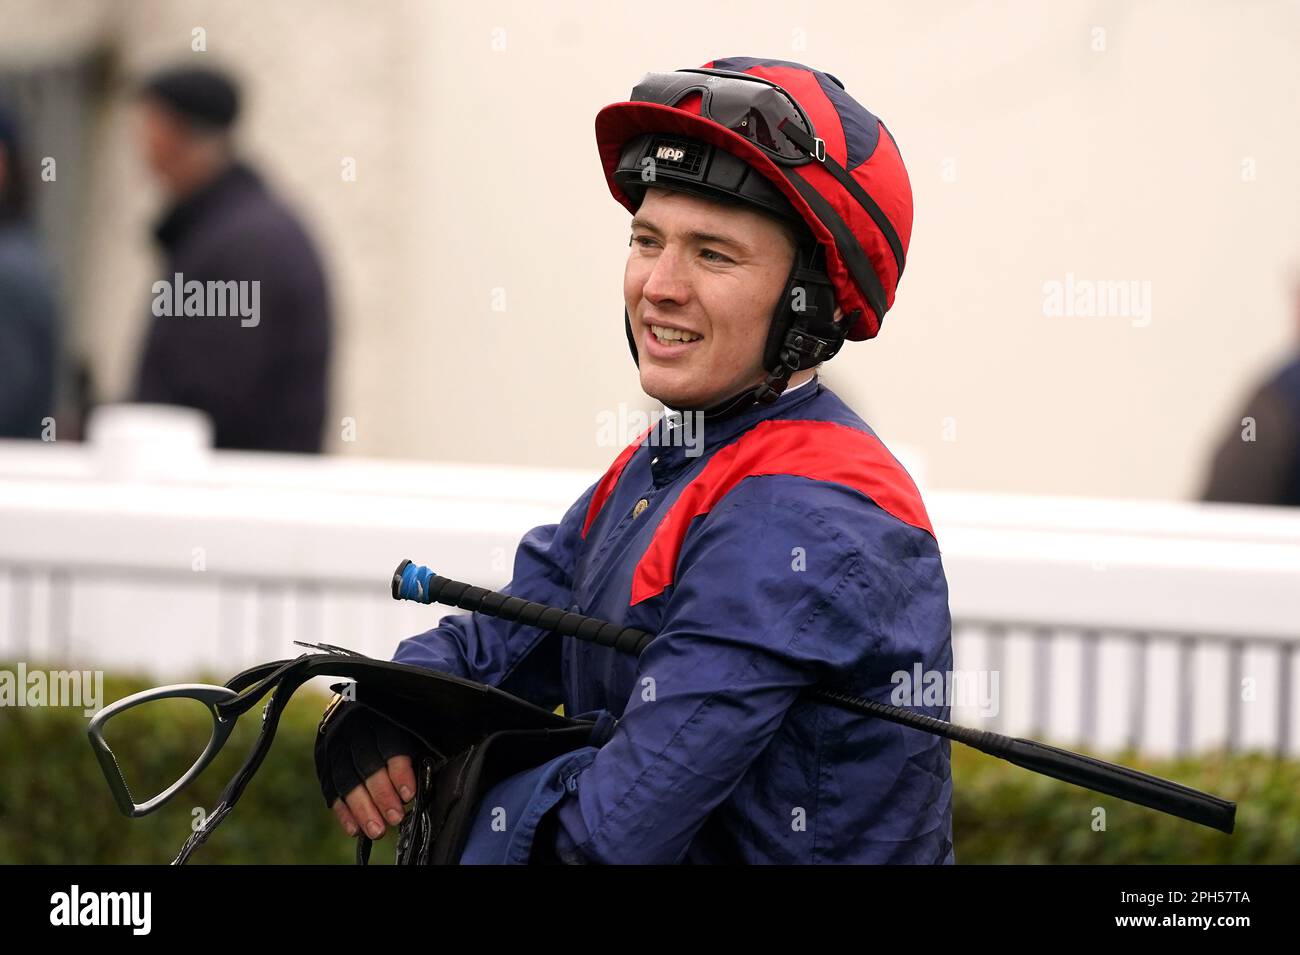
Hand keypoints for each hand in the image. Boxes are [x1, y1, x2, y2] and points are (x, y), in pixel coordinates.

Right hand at [314, 695, 419, 840]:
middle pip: (366, 764)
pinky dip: (343, 811)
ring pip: (346, 780)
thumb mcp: (407, 723)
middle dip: (381, 795)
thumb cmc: (392, 720)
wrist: (354, 702)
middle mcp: (354, 728)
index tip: (409, 795)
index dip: (399, 771)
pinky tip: (354, 828)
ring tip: (376, 830)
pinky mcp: (322, 760)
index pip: (390, 744)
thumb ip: (415, 748)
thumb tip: (425, 783)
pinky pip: (330, 789)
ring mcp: (334, 745)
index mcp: (381, 715)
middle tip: (395, 818)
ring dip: (362, 809)